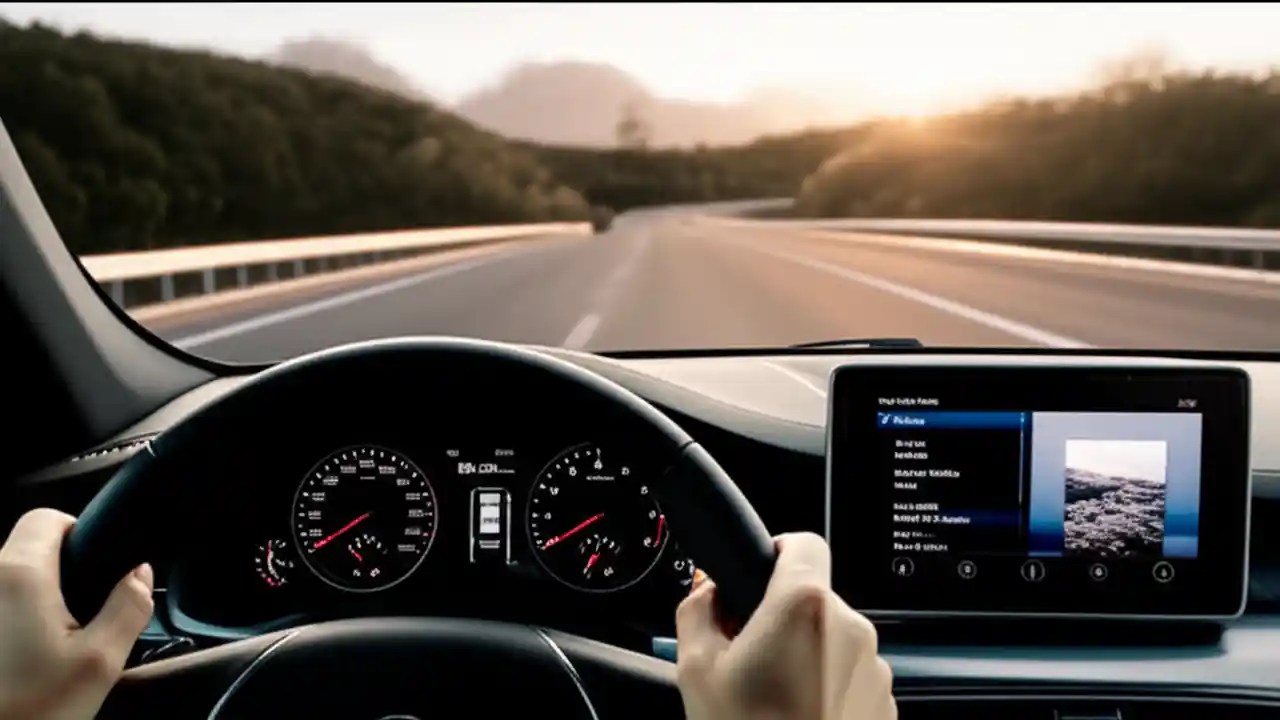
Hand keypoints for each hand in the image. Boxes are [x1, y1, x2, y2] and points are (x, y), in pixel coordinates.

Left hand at [0, 509, 153, 719]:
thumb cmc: (36, 708)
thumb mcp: (101, 661)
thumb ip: (129, 606)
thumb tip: (139, 573)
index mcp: (19, 573)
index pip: (47, 517)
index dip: (79, 534)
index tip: (98, 572)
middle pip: (29, 547)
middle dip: (61, 570)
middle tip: (82, 617)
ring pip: (12, 578)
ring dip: (36, 597)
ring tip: (53, 643)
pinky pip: (1, 605)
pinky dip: (17, 618)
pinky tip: (26, 658)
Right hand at [676, 532, 895, 719]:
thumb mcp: (694, 669)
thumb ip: (696, 609)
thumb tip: (706, 590)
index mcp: (805, 606)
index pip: (801, 542)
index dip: (773, 552)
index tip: (753, 576)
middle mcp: (851, 630)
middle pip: (811, 598)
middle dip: (776, 618)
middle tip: (743, 658)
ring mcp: (873, 671)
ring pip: (829, 641)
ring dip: (801, 656)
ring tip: (766, 700)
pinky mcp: (883, 707)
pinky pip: (846, 677)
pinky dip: (821, 689)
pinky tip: (791, 719)